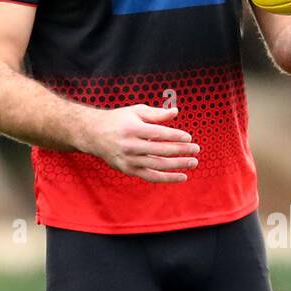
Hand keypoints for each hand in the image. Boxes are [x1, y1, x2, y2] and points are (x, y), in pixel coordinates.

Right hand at [84, 104, 199, 182]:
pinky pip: (151, 177)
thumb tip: (176, 112)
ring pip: (158, 165)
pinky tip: (182, 177)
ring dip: (178, 165)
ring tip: (193, 162)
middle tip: (196, 149)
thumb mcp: (136, 112)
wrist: (94, 135)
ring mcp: (129, 160)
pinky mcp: (129, 170)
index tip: (189, 137)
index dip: (176, 136)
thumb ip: (156, 114)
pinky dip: (168, 178)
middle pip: (161, 150)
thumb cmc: (119, 120)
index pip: (159, 134)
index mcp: (132, 129)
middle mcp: (130, 146)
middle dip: (181, 150)